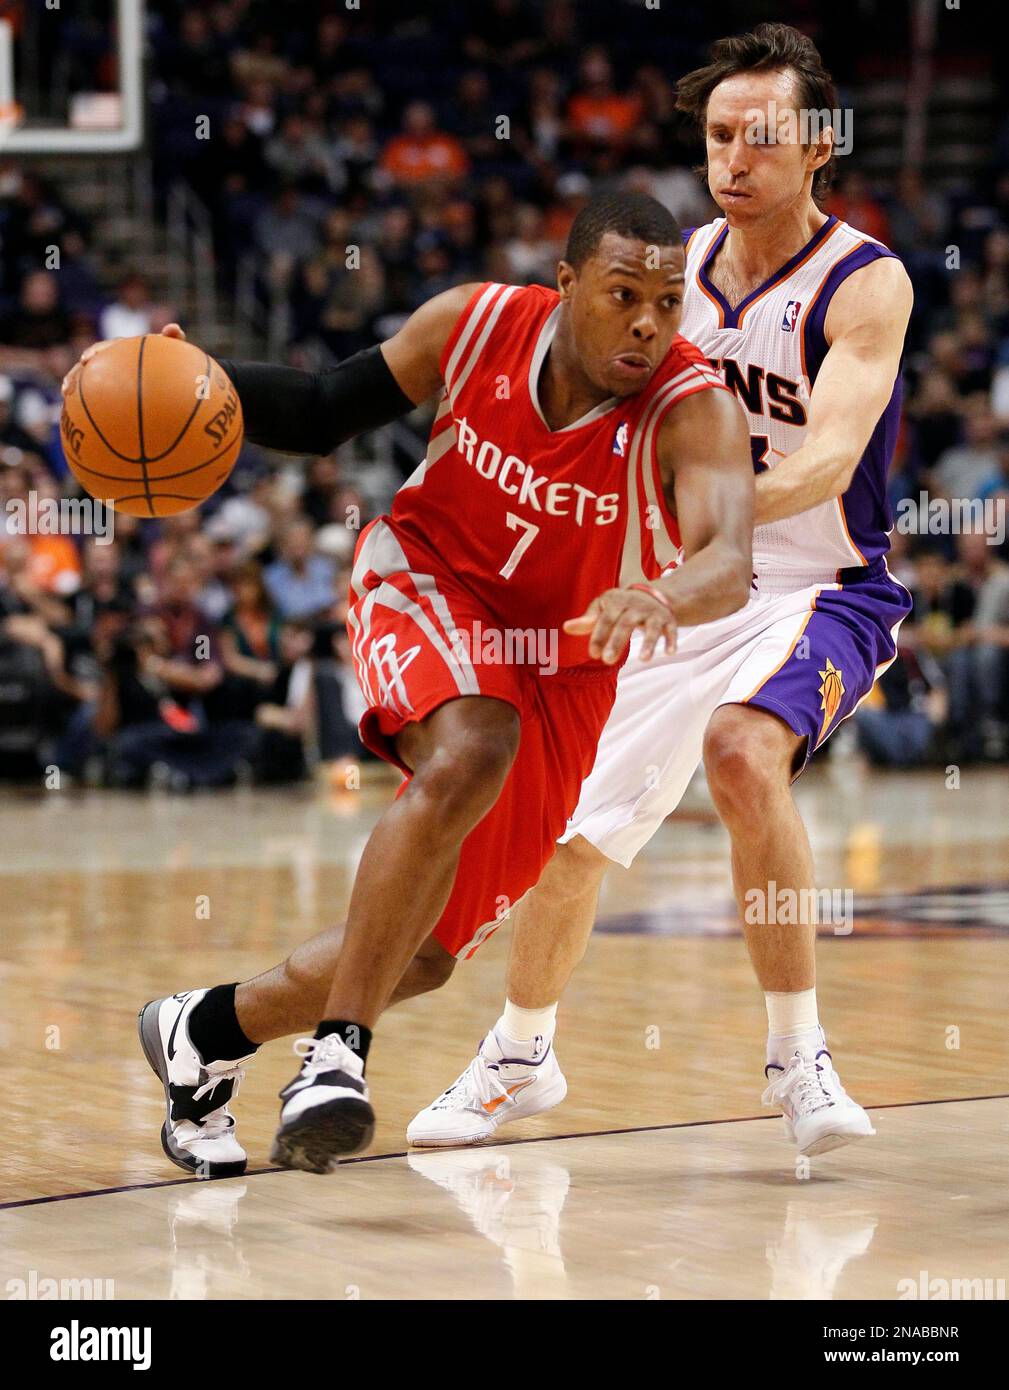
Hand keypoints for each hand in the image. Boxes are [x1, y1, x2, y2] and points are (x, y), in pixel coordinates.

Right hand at [61, 323, 186, 397]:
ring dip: (73, 383)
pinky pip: (91, 398)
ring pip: (85, 378)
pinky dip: (83, 405)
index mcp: (124, 350)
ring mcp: (107, 376)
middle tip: (72, 378)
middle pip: (90, 363)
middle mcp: (111, 361)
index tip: (87, 359)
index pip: (107, 348)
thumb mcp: (172, 354)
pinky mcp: (105, 392)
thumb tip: (174, 327)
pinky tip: (79, 417)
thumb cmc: (169, 366)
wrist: (167, 385)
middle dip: (78, 369)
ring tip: (65, 393)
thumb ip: (172, 340)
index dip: (96, 352)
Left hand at [563, 586, 677, 663]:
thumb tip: (566, 628)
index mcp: (617, 601)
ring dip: (649, 643)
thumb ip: (587, 620)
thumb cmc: (619, 606)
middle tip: (607, 660)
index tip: (593, 654)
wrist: (650, 595)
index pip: (606, 618)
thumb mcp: (602, 608)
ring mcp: (653, 612)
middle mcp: (636, 605)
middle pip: (626, 624)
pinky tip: (670, 653)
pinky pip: (671, 629)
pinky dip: (671, 640)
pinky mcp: (668, 620)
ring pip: (652, 627)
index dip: (599, 635)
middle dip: (617, 642)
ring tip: (644, 660)